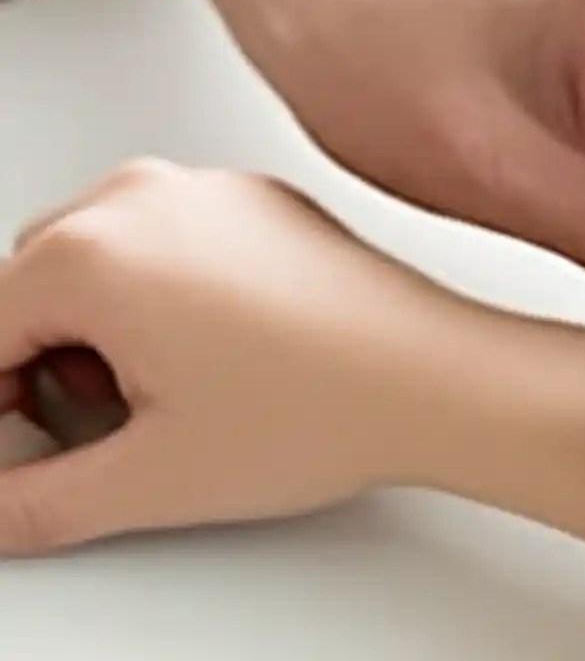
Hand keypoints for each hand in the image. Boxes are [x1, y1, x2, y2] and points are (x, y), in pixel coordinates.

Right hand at [0, 158, 447, 552]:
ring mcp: (208, 192)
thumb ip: (38, 501)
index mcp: (92, 252)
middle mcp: (143, 197)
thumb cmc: (324, 406)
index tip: (17, 436)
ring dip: (101, 326)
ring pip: (103, 257)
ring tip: (164, 393)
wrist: (435, 378)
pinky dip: (162, 294)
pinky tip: (215, 354)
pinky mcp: (258, 203)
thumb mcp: (150, 478)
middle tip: (90, 424)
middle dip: (40, 357)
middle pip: (35, 283)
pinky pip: (170, 241)